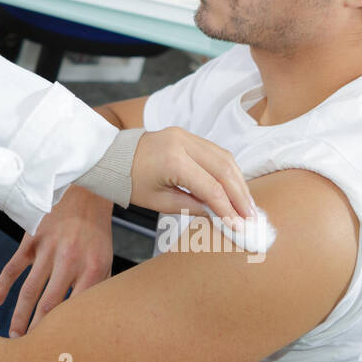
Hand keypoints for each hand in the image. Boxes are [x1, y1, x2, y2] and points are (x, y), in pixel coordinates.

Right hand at [0, 184, 113, 336]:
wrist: (85, 193)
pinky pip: (14, 266)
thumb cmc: (96, 232)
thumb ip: (98, 288)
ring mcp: (48, 250)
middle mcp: (69, 260)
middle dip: (38, 330)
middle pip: (49, 304)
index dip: (65, 330)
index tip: (57, 347)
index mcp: (92, 268)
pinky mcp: (32, 240)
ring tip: (14, 335)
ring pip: (29, 290)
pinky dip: (3, 284)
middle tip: (30, 349)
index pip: (76, 308)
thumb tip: (90, 318)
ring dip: (19, 315)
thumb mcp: (106, 260)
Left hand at [130, 126, 256, 225]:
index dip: (229, 209)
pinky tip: (235, 188)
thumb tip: (221, 216)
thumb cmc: (129, 181)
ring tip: (247, 206)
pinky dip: (228, 171)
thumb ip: (192, 207)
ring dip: (239, 182)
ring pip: (224, 158)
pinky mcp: (187, 134)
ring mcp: (186, 135)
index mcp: (173, 160)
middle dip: (241, 196)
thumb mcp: (158, 202)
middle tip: (251, 217)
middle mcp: (183, 143)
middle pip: (224, 170)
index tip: (240, 226)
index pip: (211, 188)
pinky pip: (215, 152)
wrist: (110, 156)